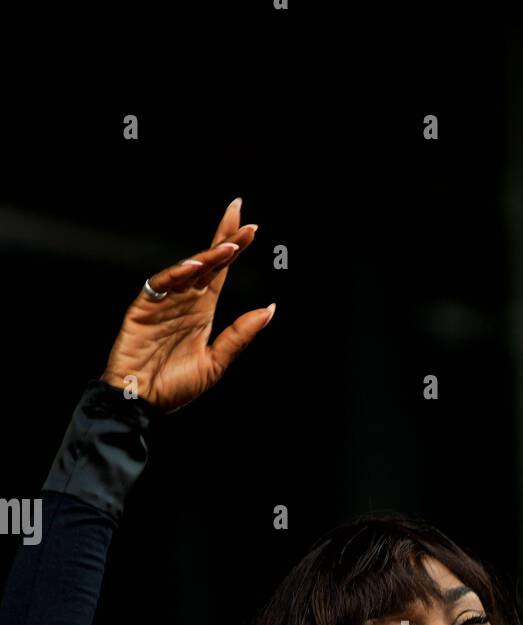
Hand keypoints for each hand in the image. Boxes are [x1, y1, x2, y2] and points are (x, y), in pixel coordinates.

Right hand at [99, 198, 274, 412]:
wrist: (142, 402)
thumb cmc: (175, 386)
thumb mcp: (216, 363)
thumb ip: (240, 335)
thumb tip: (270, 309)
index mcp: (202, 310)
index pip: (221, 272)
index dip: (234, 248)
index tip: (252, 228)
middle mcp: (185, 300)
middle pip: (206, 262)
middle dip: (224, 238)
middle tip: (240, 214)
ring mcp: (164, 302)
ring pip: (188, 270)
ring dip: (208, 256)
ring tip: (230, 245)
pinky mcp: (144, 307)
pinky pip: (161, 285)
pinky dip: (177, 274)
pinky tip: (195, 266)